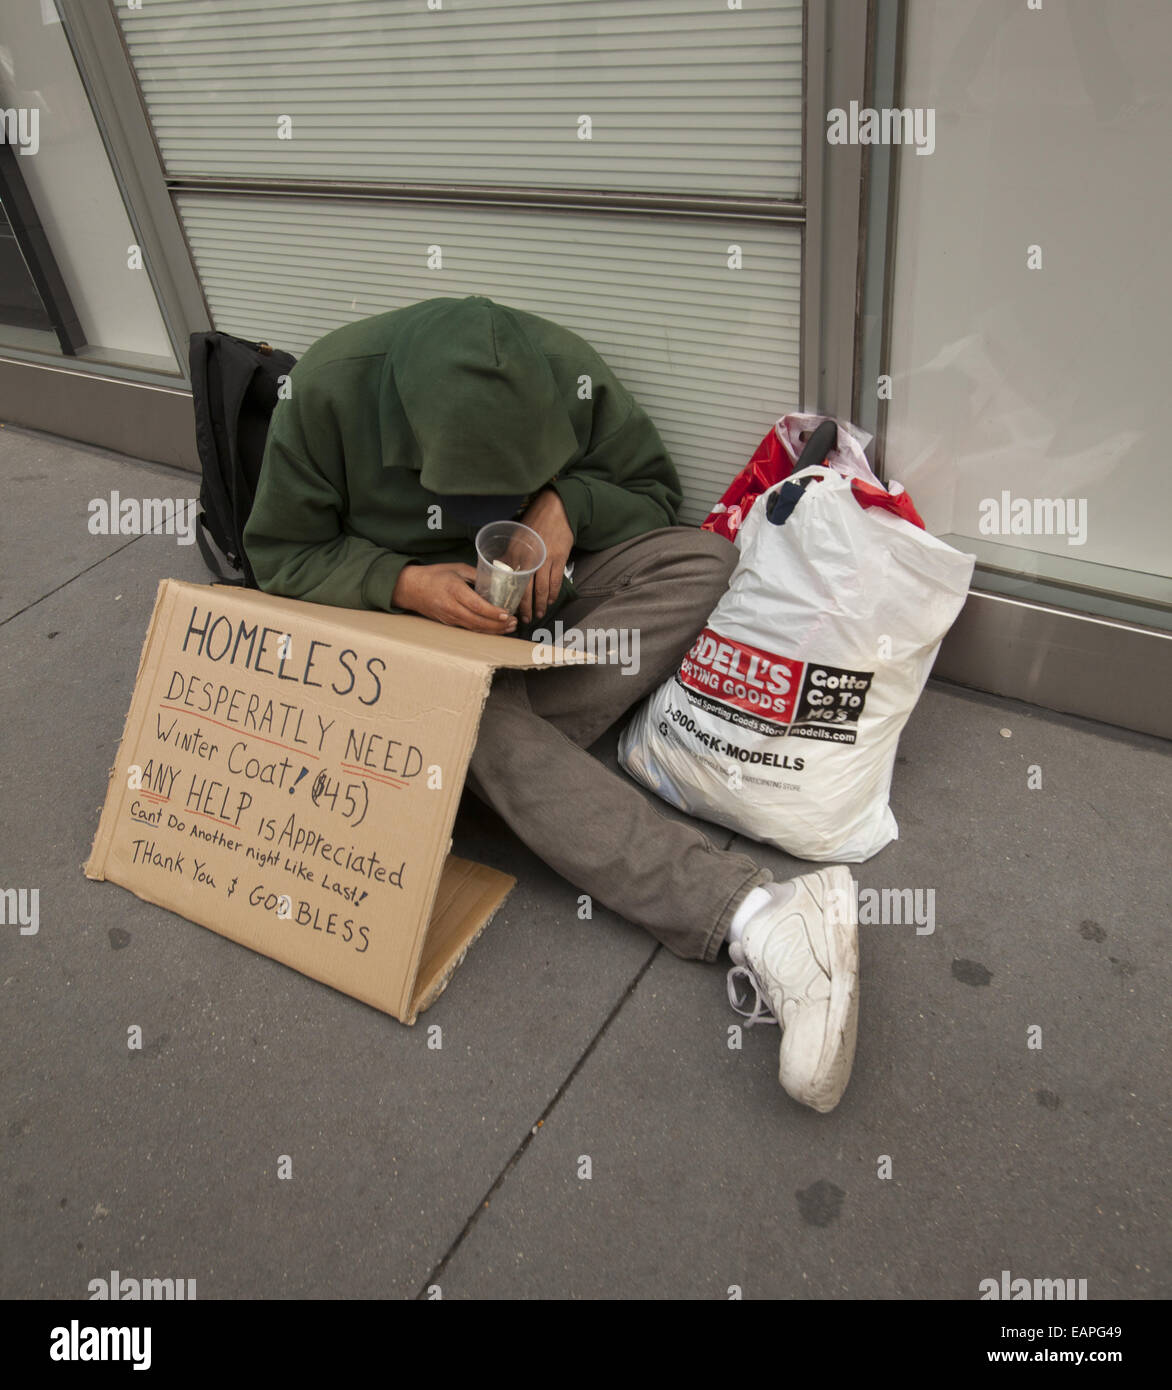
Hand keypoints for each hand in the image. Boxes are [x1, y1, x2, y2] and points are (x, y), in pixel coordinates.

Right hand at [392, 562, 516, 634]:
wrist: (410, 588)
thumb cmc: (433, 575)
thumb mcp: (456, 568)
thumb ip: (476, 574)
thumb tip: (496, 580)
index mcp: (454, 590)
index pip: (476, 605)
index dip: (493, 612)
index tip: (507, 614)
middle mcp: (451, 606)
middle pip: (478, 621)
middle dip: (498, 625)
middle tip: (514, 622)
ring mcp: (449, 617)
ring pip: (474, 628)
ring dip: (493, 630)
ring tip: (509, 627)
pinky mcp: (449, 623)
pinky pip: (469, 628)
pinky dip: (483, 630)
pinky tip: (494, 628)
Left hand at [517, 487, 573, 622]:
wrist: (555, 510)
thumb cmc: (533, 524)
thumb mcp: (515, 539)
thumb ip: (509, 556)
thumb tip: (502, 573)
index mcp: (514, 554)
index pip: (510, 583)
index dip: (510, 599)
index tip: (509, 610)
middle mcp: (528, 559)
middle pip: (526, 591)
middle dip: (526, 608)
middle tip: (525, 620)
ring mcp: (545, 560)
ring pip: (542, 589)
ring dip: (541, 605)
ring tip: (539, 614)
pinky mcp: (559, 559)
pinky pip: (555, 581)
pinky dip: (553, 594)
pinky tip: (551, 601)